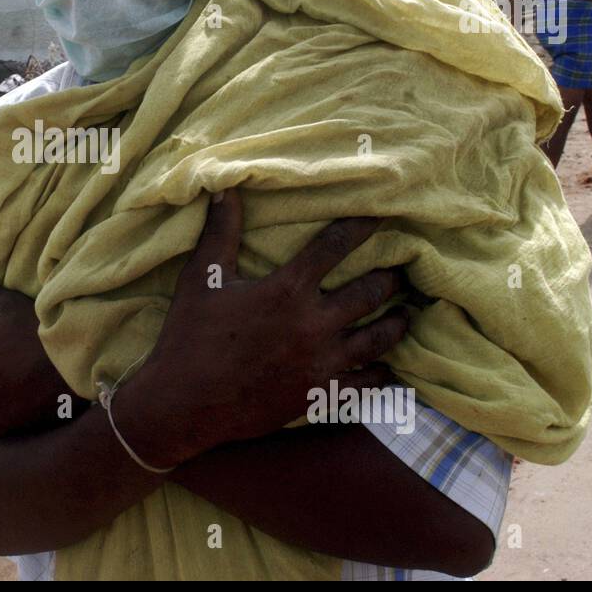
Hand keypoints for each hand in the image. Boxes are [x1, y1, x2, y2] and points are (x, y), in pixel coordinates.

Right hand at [117, 188, 409, 468]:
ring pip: (378, 339)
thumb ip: (220, 232)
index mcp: (287, 290)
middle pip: (369, 293)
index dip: (362, 226)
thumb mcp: (201, 279)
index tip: (384, 214)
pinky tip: (389, 368)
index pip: (335, 246)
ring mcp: (321, 362)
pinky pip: (366, 383)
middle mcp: (314, 324)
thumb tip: (225, 188)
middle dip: (390, 278)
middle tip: (401, 270)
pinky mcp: (321, 394)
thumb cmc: (190, 337)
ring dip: (396, 323)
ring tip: (406, 313)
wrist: (185, 404)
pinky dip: (382, 374)